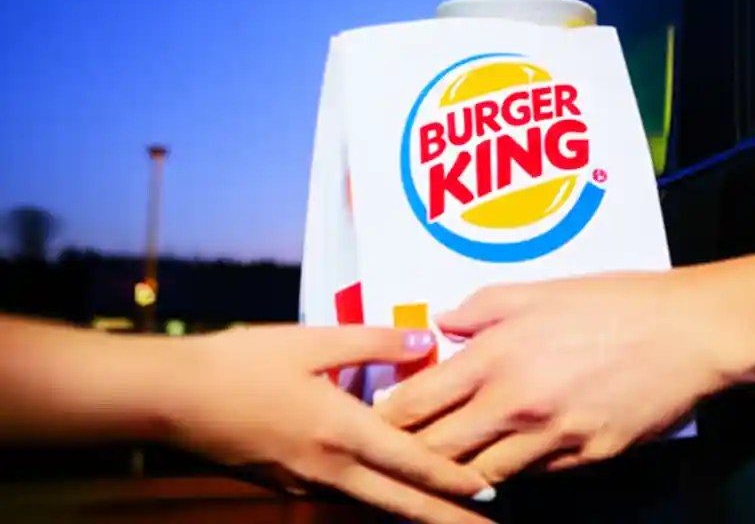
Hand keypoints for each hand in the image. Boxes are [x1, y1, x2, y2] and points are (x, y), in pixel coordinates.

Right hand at [162, 325, 495, 523]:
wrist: (173, 398)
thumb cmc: (242, 363)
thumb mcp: (312, 341)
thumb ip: (373, 342)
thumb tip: (426, 339)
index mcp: (343, 431)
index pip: (413, 464)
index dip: (454, 481)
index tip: (490, 495)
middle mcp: (331, 467)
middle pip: (401, 502)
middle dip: (445, 519)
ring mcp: (307, 481)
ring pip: (374, 504)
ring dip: (414, 513)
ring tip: (448, 519)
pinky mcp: (288, 482)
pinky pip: (345, 496)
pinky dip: (377, 502)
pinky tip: (390, 496)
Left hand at [375, 273, 732, 482]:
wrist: (690, 331)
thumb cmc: (617, 301)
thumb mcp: (541, 289)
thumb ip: (482, 306)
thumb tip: (440, 322)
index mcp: (495, 357)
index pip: (414, 405)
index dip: (388, 417)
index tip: (379, 417)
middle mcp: (516, 405)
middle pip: (436, 453)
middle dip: (412, 455)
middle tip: (403, 449)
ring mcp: (553, 438)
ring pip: (481, 477)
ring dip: (463, 472)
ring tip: (455, 461)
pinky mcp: (588, 458)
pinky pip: (537, 476)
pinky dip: (520, 469)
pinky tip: (518, 454)